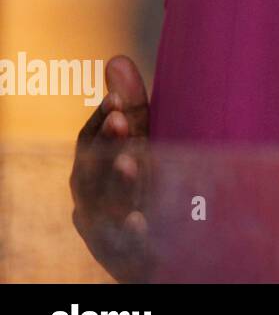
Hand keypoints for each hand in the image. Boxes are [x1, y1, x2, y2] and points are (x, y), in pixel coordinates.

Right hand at [70, 55, 154, 282]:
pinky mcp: (127, 256)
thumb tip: (116, 58)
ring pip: (105, 207)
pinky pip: (126, 246)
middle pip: (90, 173)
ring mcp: (106, 231)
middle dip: (104, 146)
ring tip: (131, 161)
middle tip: (120, 120)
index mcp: (91, 173)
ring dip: (117, 183)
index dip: (99, 122)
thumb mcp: (139, 147)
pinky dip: (131, 232)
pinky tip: (140, 220)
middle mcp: (91, 201)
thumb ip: (130, 109)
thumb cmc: (141, 189)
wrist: (155, 254)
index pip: (87, 143)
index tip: (116, 99)